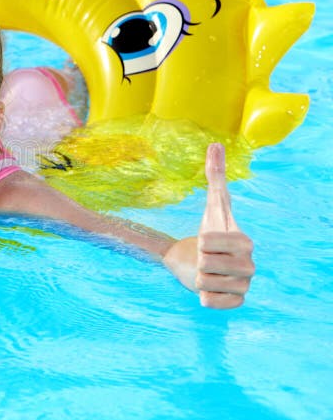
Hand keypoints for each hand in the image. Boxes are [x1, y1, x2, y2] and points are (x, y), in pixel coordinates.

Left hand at [195, 143, 254, 308]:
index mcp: (244, 240)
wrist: (202, 263)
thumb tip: (215, 145)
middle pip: (205, 262)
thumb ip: (214, 176)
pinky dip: (205, 296)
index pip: (209, 241)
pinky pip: (212, 301)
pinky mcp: (237, 302)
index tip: (207, 240)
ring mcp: (244, 284)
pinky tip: (210, 288)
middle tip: (206, 258)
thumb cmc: (208, 231)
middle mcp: (249, 263)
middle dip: (198, 259)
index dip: (201, 241)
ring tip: (208, 271)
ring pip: (204, 281)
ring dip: (198, 277)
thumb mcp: (211, 205)